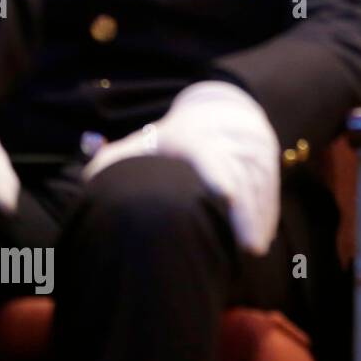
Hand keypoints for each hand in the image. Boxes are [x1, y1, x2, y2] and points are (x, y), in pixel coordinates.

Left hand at [84, 82, 280, 254]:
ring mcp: (253, 146)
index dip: (218, 174)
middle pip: (242, 176)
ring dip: (259, 218)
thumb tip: (89, 183)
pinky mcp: (269, 157)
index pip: (209, 155)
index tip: (226, 197)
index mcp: (192, 137)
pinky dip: (267, 213)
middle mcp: (228, 138)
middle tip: (246, 248)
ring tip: (253, 249)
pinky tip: (260, 238)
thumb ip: (114, 160)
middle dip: (246, 213)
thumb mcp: (143, 144)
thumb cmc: (169, 141)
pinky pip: (271, 188)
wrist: (218, 110)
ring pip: (261, 183)